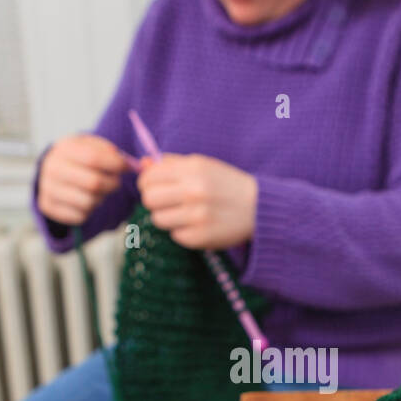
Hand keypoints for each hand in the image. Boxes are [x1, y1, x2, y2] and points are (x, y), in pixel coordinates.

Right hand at [37, 134, 128, 226]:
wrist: (53, 170)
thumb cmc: (79, 157)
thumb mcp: (90, 146)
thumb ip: (109, 151)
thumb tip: (128, 164)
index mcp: (64, 148)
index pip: (94, 158)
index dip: (115, 164)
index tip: (127, 167)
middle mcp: (52, 168)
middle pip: (93, 183)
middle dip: (112, 184)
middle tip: (116, 183)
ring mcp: (48, 188)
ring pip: (88, 202)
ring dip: (101, 199)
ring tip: (99, 191)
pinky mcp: (48, 206)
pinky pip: (80, 216)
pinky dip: (90, 211)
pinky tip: (87, 200)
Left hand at [136, 152, 257, 248]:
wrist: (258, 207)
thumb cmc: (226, 184)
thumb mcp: (203, 165)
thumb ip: (172, 163)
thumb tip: (142, 164)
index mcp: (192, 170)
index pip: (149, 178)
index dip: (148, 183)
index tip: (155, 187)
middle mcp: (193, 192)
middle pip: (149, 200)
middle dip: (154, 201)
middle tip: (167, 202)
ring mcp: (197, 216)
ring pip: (158, 219)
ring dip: (167, 218)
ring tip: (184, 214)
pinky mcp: (201, 237)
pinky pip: (175, 236)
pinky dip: (182, 232)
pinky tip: (196, 225)